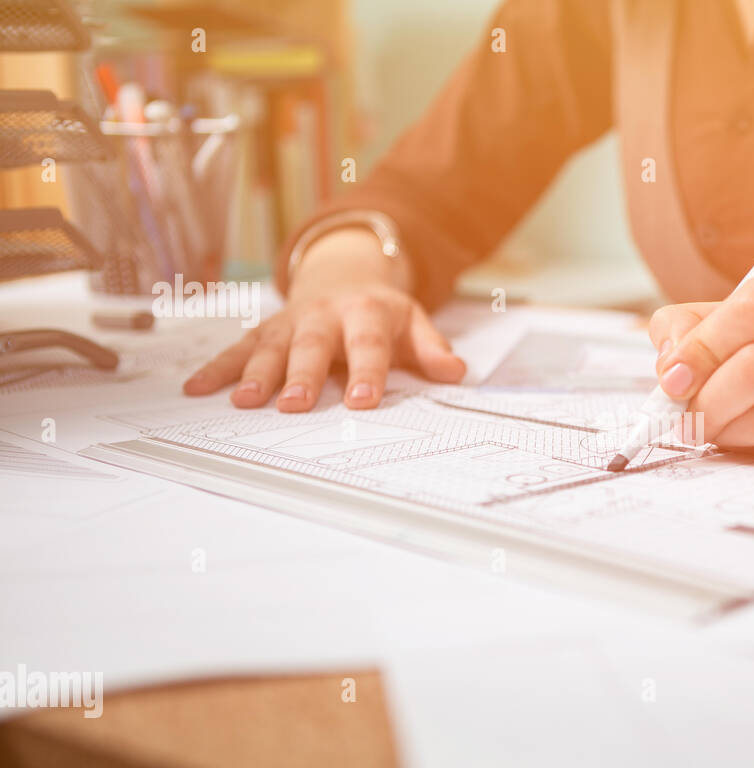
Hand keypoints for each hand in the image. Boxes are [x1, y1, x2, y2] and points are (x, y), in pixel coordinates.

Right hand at [183, 231, 464, 411]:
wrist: (344, 277)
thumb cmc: (381, 314)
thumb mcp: (413, 323)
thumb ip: (431, 349)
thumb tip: (455, 371)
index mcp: (365, 313)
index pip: (367, 345)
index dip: (366, 371)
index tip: (362, 400)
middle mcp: (323, 315)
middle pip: (312, 347)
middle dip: (302, 375)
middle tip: (294, 404)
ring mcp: (290, 322)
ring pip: (271, 347)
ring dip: (255, 373)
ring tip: (244, 400)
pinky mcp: (265, 331)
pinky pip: (238, 348)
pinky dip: (217, 367)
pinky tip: (197, 388)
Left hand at [647, 242, 753, 454]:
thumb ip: (701, 321)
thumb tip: (667, 367)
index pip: (750, 308)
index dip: (702, 348)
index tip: (670, 378)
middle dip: (705, 400)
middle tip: (679, 417)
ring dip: (725, 428)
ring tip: (704, 428)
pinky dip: (753, 443)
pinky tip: (740, 435)